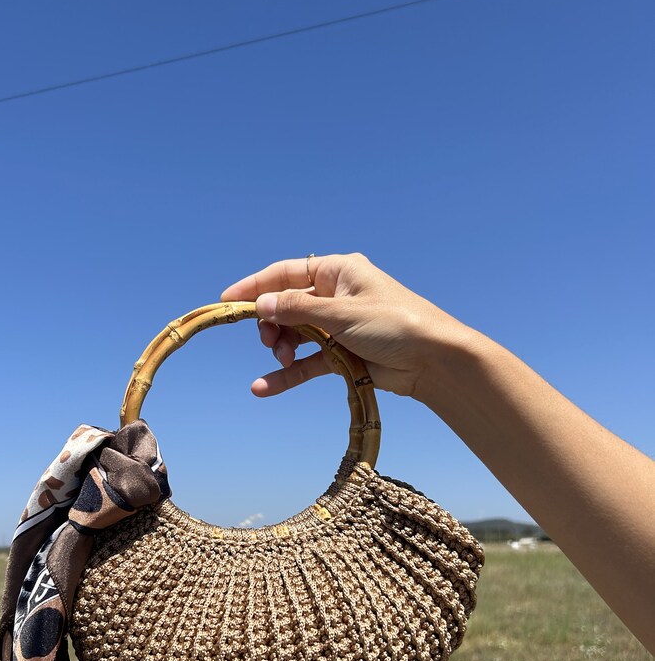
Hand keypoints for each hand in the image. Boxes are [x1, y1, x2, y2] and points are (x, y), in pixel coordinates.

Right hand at [221, 253, 471, 400]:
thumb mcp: (342, 313)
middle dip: (271, 323)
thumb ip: (298, 309)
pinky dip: (288, 374)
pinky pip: (307, 362)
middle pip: (286, 305)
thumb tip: (261, 304)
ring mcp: (338, 326)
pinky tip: (264, 388)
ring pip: (294, 335)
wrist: (434, 360)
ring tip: (282, 361)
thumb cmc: (396, 324)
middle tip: (269, 342)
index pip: (286, 273)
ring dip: (282, 348)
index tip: (227, 301)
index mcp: (337, 272)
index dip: (255, 286)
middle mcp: (335, 295)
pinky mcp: (343, 355)